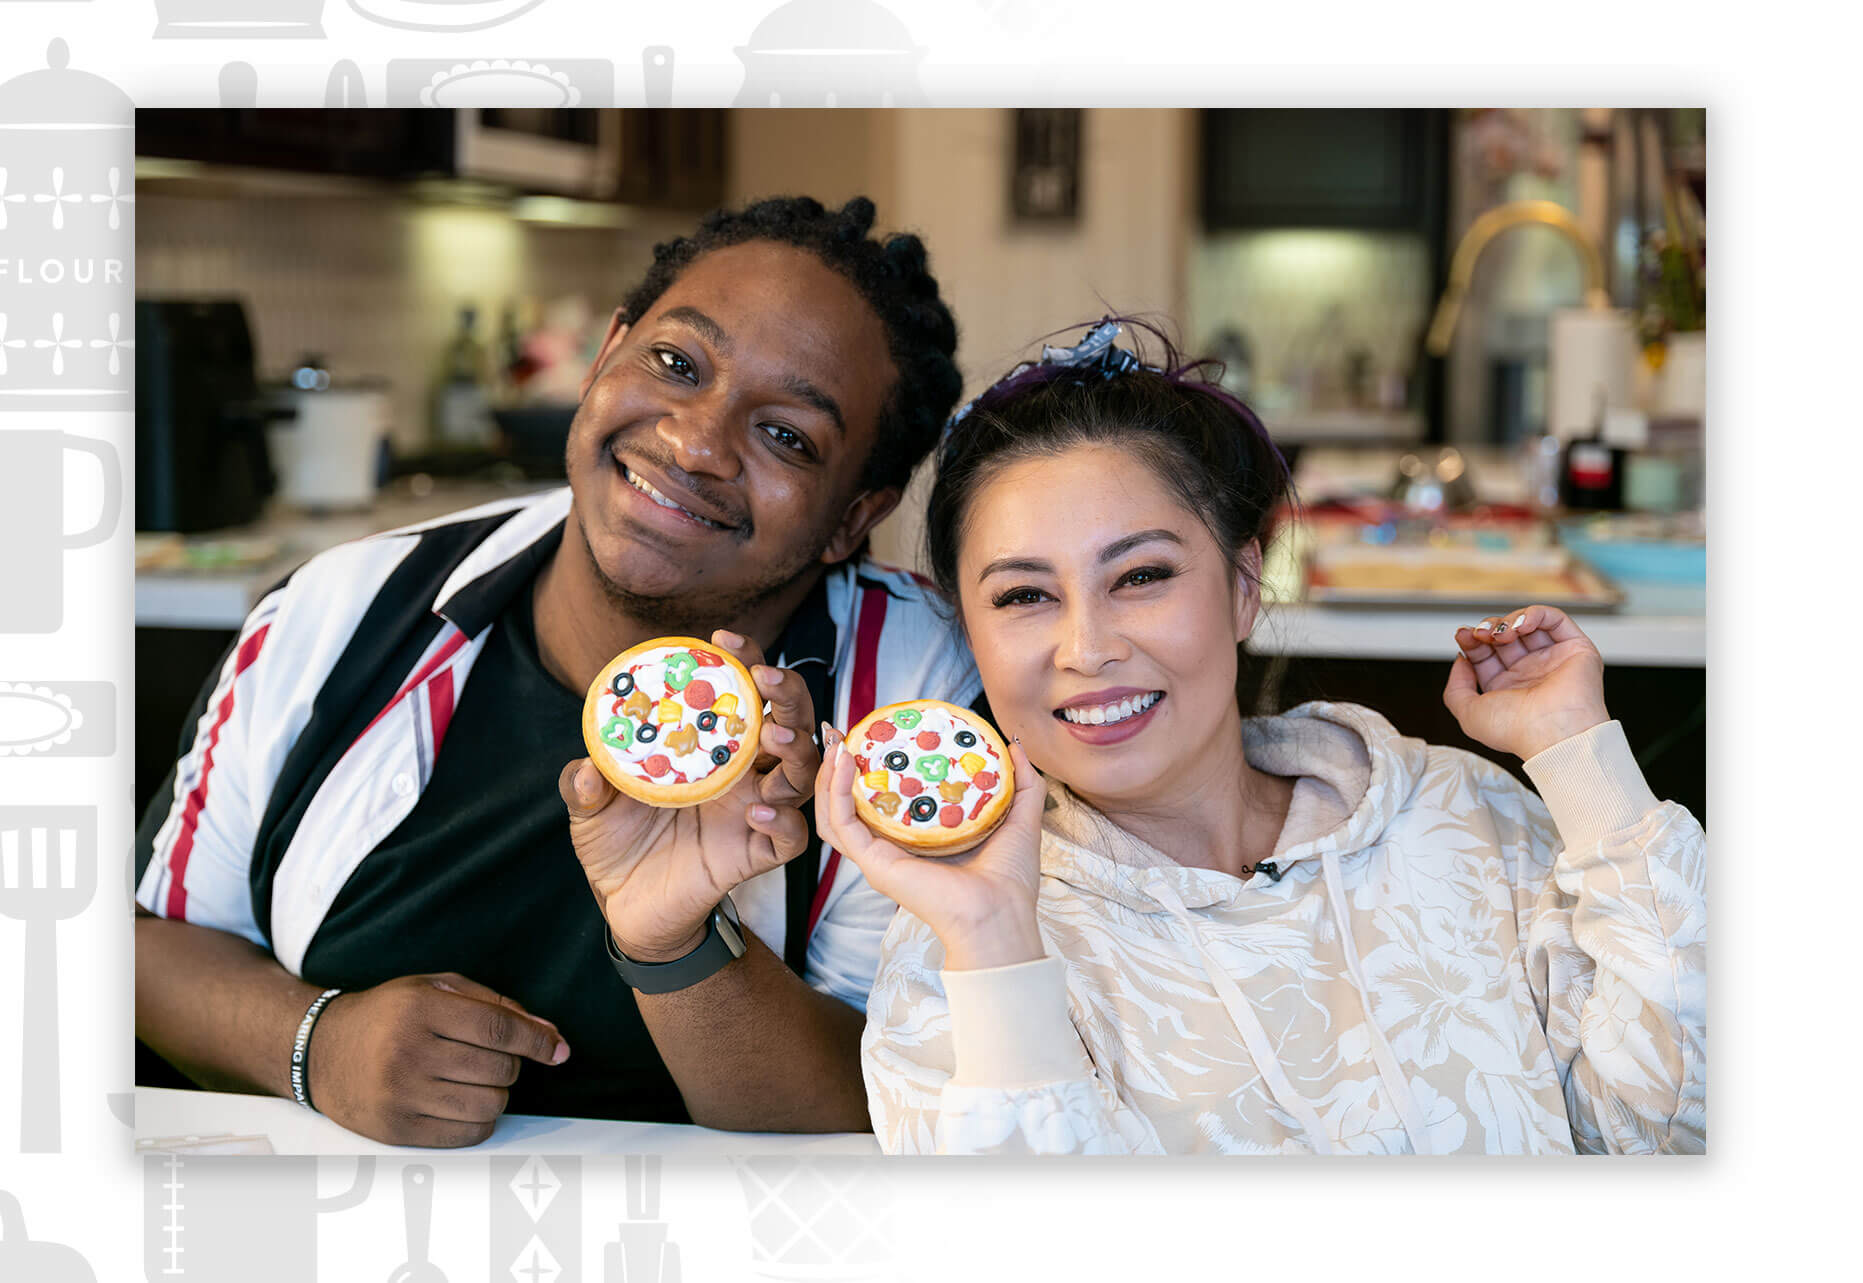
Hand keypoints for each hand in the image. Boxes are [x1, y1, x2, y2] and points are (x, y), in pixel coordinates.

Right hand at [307, 972, 568, 1147]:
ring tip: (473, 1079)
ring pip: (489, 1105)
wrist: (320, 1051)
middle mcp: (408, 1053)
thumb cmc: (389, 1015)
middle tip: (490, 1057)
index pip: (499, 1029)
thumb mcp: (435, 990)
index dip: (538, 1040)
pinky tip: (462, 1102)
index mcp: (420, 1009)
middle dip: (510, 1064)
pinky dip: (479, 1120)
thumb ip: (495, 1005)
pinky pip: (467, 1135)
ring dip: (496, 1094)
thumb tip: (550, 1034)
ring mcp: (401, 1095)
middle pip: (499, 1069)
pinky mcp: (396, 1130)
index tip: (559, 1050)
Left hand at [560, 629, 820, 962]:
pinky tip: (758, 811)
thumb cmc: (615, 844)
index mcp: (711, 748)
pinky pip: (792, 838)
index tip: (723, 639)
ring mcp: (753, 812)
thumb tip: (587, 766)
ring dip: (797, 749)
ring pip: (802, 774)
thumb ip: (584, 785)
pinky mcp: (755, 854)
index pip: (743, 694)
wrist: (624, 906)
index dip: (744, 661)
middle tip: (765, 676)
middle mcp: (742, 773)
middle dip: (788, 694)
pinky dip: (785, 822)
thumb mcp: (589, 808)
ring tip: (774, 735)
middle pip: (790, 723)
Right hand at [814, 726, 1046, 971]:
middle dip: (839, 772)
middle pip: (851, 808)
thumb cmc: (1010, 879)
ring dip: (828, 779)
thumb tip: (1013, 745)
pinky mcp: (874, 863)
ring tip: (836, 744)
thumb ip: (1021, 781)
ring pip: (835, 816)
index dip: (875, 771)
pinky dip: (837, 792)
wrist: (1001, 912)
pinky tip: (843, 763)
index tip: (876, 738)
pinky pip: (842, 824)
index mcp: (920, 840)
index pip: (885, 803)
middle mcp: (894, 849)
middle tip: (842, 735)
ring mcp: (880, 858)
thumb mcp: (1019, 816)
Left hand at [1446, 604, 1609, 760]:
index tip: (1463, 636)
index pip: (1486, 654)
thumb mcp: (1468, 713)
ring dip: (1510, 621)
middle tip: (1481, 633)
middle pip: (1505, 637)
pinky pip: (1556, 619)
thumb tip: (1461, 660)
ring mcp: (1553, 660)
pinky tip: (1521, 626)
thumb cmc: (1516, 731)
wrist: (1554, 736)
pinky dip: (1536, 614)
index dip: (1472, 641)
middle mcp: (1531, 673)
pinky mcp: (1576, 649)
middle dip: (1489, 629)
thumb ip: (1455, 689)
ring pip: (1530, 625)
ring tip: (1502, 633)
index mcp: (1508, 688)